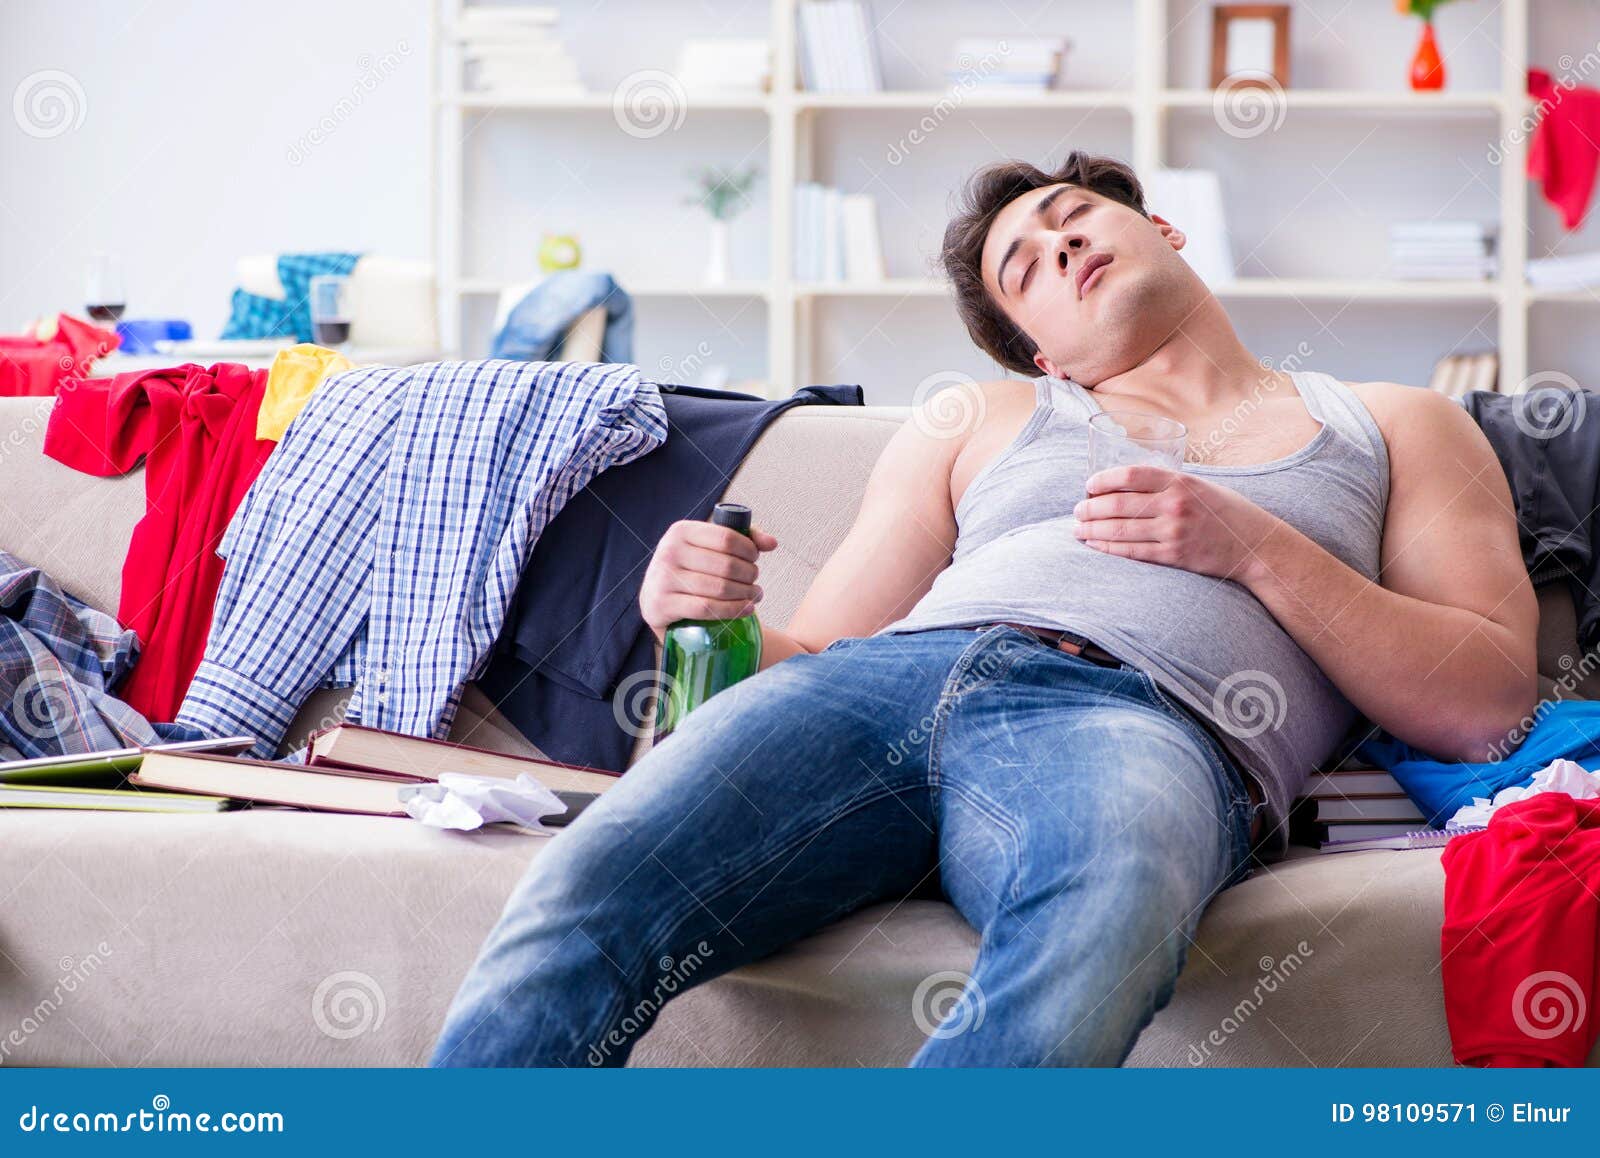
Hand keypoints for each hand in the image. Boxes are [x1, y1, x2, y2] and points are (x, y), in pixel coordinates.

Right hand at [641, 519, 777, 638]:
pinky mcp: (663, 604)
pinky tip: (746, 609)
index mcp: (681, 531)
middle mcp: (669, 552)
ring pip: (720, 587)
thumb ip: (740, 538)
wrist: (655, 598)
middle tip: (754, 581)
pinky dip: (732, 610)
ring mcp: (664, 579)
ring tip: (754, 595)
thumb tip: (772, 543)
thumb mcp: (707, 546)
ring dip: (745, 593)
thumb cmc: (689, 568)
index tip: (755, 558)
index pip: (726, 537)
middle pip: (727, 565)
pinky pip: (707, 608)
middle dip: (749, 574)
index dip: (749, 550)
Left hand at [1072, 465, 1278, 581]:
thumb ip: (1167, 484)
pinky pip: (1132, 552)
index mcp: (1180, 481)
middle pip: (1118, 504)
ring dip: (1092, 529)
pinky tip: (1094, 544)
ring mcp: (1174, 532)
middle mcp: (1175, 504)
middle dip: (1090, 507)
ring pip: (1120, 529)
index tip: (1089, 484)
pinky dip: (1108, 547)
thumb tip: (1125, 484)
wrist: (1255, 545)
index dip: (1103, 480)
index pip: (1130, 475)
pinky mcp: (1174, 556)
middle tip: (1077, 509)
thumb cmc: (1225, 512)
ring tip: (1078, 528)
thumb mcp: (1199, 486)